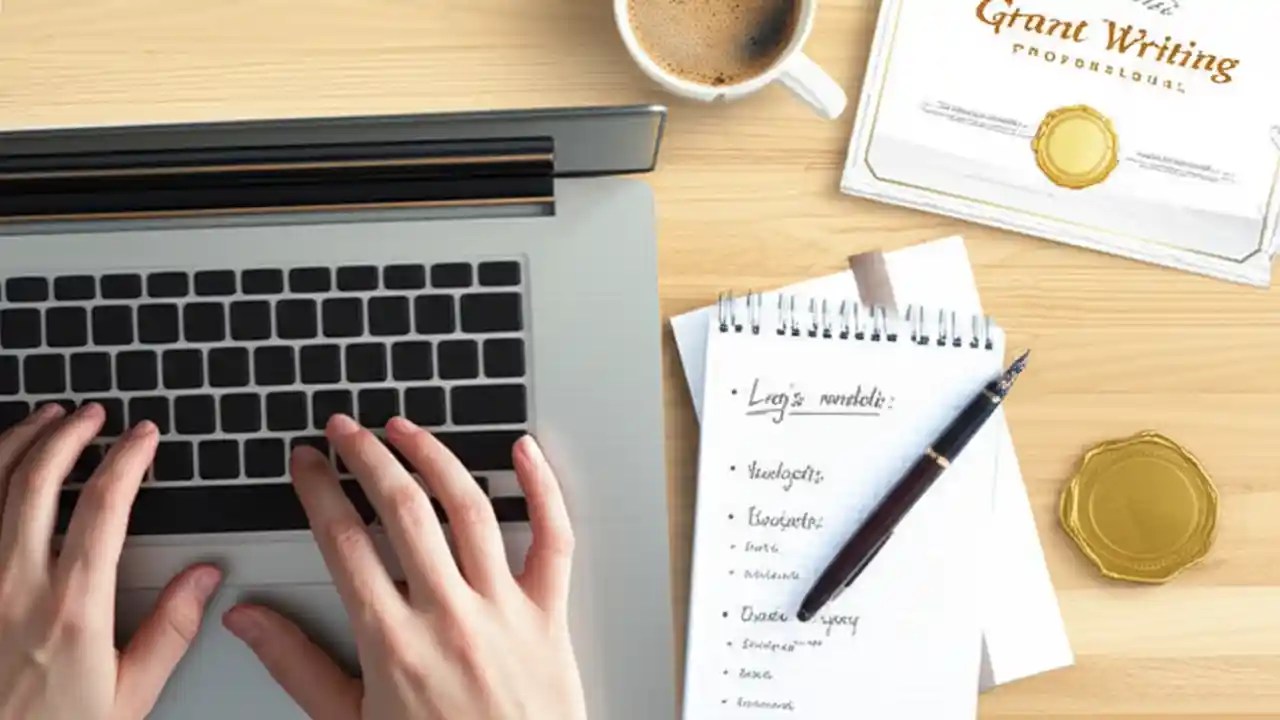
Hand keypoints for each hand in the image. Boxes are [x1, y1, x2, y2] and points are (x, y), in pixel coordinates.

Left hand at [0, 404, 222, 719]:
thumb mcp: (128, 695)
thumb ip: (170, 630)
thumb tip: (206, 578)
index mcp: (73, 608)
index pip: (104, 506)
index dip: (127, 459)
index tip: (144, 436)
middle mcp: (15, 587)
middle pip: (38, 482)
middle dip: (70, 435)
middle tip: (93, 414)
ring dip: (19, 443)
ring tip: (44, 420)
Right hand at [223, 415, 587, 719]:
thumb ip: (297, 665)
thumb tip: (246, 618)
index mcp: (392, 640)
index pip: (344, 540)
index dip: (319, 490)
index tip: (307, 463)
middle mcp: (448, 614)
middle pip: (402, 509)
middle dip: (367, 456)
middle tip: (346, 430)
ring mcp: (503, 609)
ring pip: (469, 508)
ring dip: (433, 457)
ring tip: (405, 429)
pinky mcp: (549, 614)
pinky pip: (553, 538)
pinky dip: (542, 488)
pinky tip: (522, 450)